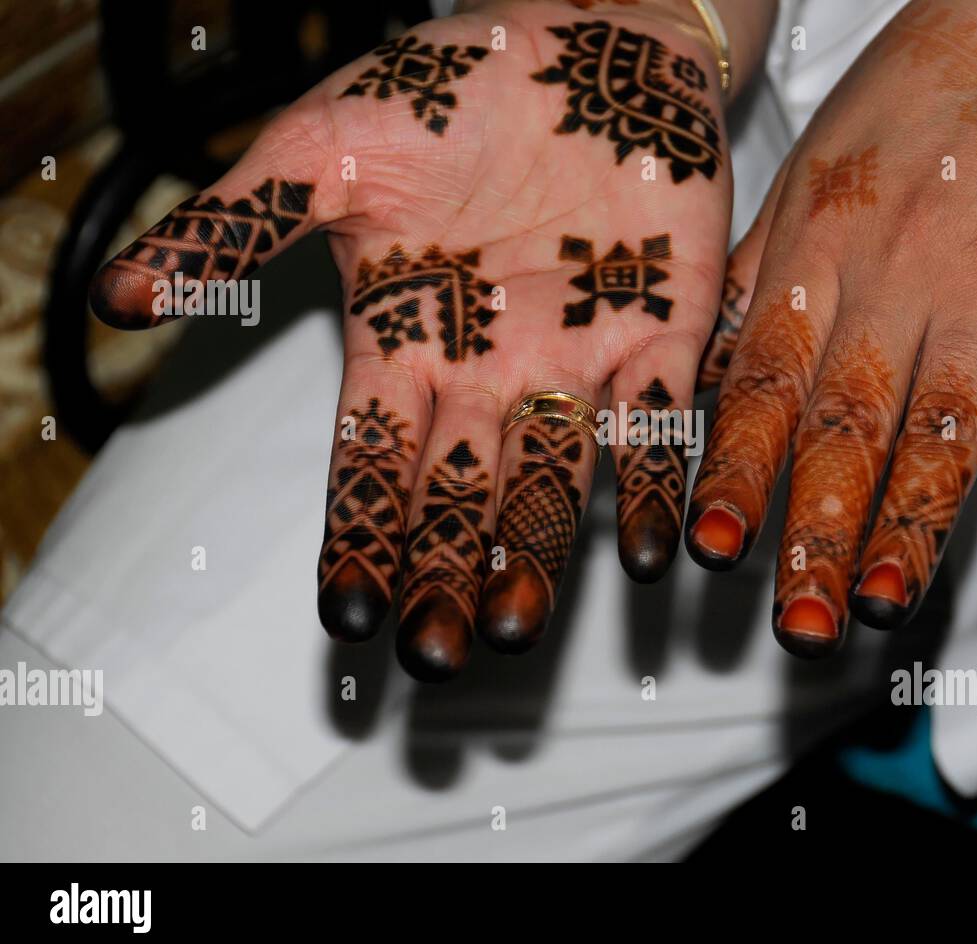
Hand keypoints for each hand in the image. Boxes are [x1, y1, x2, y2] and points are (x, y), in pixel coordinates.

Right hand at [89, 0, 761, 678]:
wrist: (581, 37)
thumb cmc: (449, 89)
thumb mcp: (326, 152)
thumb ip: (238, 227)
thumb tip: (120, 300)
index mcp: (402, 343)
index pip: (369, 462)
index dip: (359, 536)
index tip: (350, 612)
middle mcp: (487, 373)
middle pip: (458, 494)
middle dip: (444, 574)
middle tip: (433, 654)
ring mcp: (575, 361)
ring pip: (551, 479)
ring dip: (536, 553)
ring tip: (518, 623)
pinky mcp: (660, 335)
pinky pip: (658, 423)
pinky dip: (652, 482)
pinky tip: (652, 546)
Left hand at [685, 0, 976, 655]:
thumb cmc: (914, 109)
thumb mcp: (804, 182)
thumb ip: (756, 288)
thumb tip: (695, 383)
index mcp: (816, 256)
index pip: (764, 385)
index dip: (735, 472)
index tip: (713, 549)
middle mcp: (893, 278)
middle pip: (845, 425)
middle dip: (816, 533)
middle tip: (797, 625)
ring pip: (943, 422)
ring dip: (914, 523)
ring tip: (885, 607)